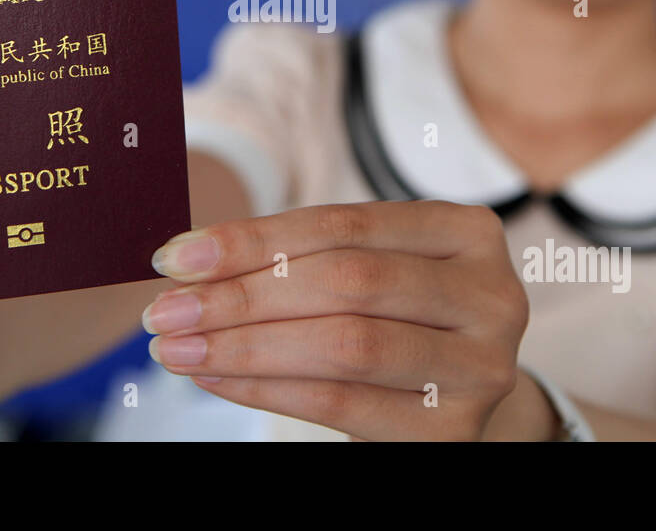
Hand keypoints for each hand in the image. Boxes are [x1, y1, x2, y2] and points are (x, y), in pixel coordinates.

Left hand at [142, 200, 527, 439]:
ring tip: (179, 347)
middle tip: (165, 308)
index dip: (253, 238)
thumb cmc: (399, 313)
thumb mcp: (370, 266)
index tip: (176, 256)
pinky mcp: (454, 431)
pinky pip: (343, 405)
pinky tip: (217, 377)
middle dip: (242, 295)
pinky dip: (267, 389)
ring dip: (245, 346)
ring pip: (346, 345)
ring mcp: (482, 367)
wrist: (456, 390)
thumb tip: (186, 261)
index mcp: (468, 232)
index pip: (344, 225)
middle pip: (347, 282)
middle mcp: (490, 295)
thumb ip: (300, 254)